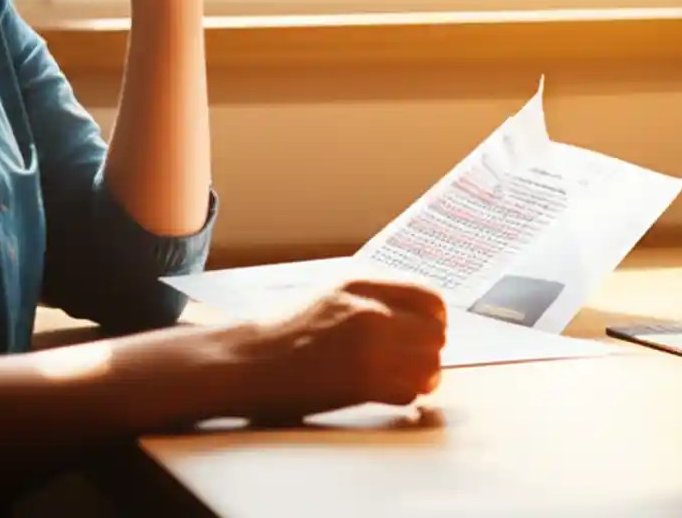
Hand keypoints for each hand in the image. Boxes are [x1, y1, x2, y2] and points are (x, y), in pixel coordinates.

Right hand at [208, 280, 447, 419]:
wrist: (245, 362)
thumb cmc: (287, 332)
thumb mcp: (333, 295)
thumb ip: (375, 298)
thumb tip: (424, 315)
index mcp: (361, 283)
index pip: (431, 298)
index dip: (435, 320)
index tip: (427, 334)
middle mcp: (368, 310)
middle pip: (436, 334)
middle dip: (431, 352)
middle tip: (417, 364)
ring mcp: (366, 347)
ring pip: (429, 365)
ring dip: (423, 378)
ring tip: (407, 381)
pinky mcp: (359, 383)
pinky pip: (409, 392)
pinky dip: (405, 397)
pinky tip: (387, 394)